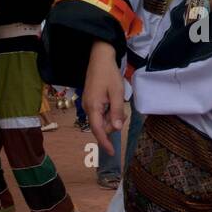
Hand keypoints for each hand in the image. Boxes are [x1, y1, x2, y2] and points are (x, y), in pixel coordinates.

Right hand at [84, 41, 124, 156]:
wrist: (99, 58)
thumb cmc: (109, 74)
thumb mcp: (117, 93)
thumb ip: (117, 112)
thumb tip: (117, 128)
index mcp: (93, 107)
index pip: (98, 130)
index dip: (104, 142)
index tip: (111, 153)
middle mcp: (87, 107)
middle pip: (100, 126)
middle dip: (113, 125)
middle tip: (123, 113)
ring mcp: (88, 104)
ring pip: (100, 120)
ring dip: (111, 117)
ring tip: (119, 103)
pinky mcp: (90, 100)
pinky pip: (99, 113)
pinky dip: (108, 112)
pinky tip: (114, 102)